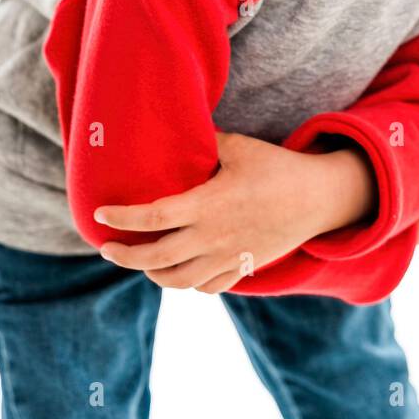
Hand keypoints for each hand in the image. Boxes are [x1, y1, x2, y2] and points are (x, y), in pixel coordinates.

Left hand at [94, 131, 341, 294]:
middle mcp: (214, 237)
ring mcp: (229, 257)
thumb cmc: (277, 167)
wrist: (319, 198)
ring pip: (179, 281)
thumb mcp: (240, 147)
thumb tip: (179, 131)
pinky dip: (188, 283)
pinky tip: (180, 271)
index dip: (122, 219)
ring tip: (142, 263)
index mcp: (209, 204)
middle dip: (125, 257)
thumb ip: (207, 144)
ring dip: (153, 275)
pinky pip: (208, 287)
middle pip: (157, 260)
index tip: (100, 215)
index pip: (153, 219)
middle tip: (107, 248)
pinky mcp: (243, 268)